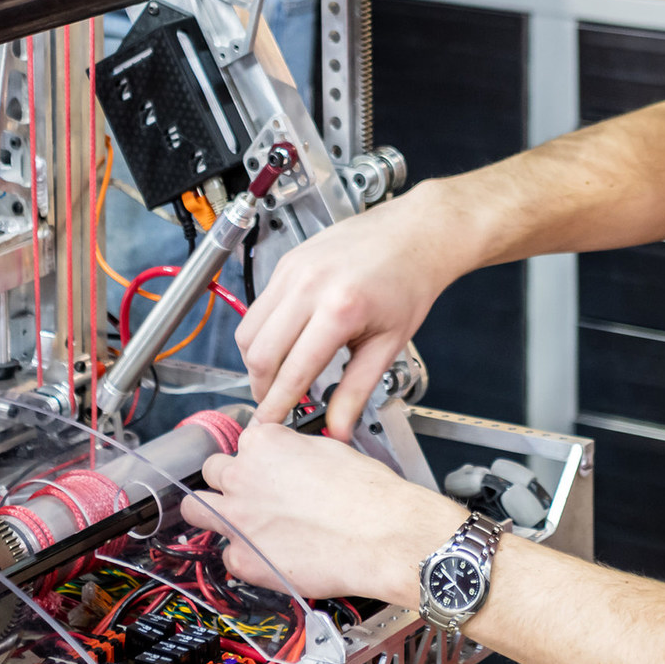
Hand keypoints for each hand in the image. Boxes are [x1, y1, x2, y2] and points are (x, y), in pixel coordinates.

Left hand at [185, 422, 461, 602]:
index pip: (239, 444)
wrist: (384, 536)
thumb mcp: (330, 449)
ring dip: (215, 515)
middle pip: (211, 473)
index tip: (261, 471)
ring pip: (196, 512)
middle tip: (251, 497)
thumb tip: (287, 461)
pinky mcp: (244, 559)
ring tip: (241, 524)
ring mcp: (237, 519)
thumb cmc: (369, 495)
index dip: (253, 460)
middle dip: (227, 483)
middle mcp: (241, 476)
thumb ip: (293, 451)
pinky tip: (270, 556)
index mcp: (263, 443)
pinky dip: (245, 558)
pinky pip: (228, 557)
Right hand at [235, 183, 478, 437]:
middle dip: (261, 387)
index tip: (270, 426)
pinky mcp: (287, 262)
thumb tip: (337, 429)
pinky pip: (259, 307)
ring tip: (279, 377)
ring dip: (257, 361)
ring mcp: (293, 269)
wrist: (415, 234)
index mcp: (339, 309)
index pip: (292, 372)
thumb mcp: (388, 345)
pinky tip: (286, 345)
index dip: (276, 406)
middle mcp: (309, 285)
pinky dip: (264, 333)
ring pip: (249, 329)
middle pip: (259, 353)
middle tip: (275, 404)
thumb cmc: (409, 282)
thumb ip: (356, 391)